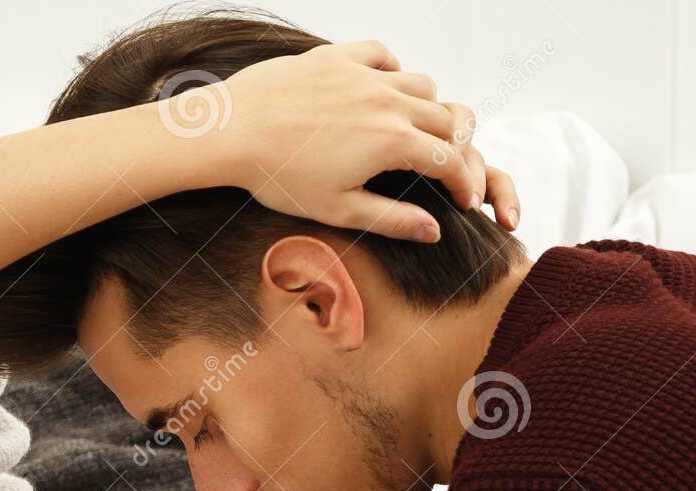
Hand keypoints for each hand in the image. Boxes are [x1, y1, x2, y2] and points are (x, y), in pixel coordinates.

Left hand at [216, 40, 520, 241]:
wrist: (231, 131)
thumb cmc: (280, 177)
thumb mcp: (339, 210)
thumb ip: (393, 220)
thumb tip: (434, 230)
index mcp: (393, 142)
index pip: (451, 160)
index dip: (464, 183)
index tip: (463, 199)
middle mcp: (387, 101)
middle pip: (447, 120)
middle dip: (455, 149)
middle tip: (445, 169)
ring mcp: (363, 74)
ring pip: (423, 84)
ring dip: (430, 110)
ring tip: (417, 132)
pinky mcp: (337, 57)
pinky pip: (383, 55)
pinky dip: (394, 73)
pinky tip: (383, 93)